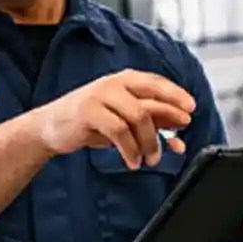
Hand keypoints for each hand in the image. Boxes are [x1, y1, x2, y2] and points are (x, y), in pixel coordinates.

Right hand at [32, 69, 194, 168]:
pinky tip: (133, 161)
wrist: (51, 128)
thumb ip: (150, 122)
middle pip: (150, 96)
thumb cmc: (91, 123)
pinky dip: (130, 149)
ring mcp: (100, 95)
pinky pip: (119, 131)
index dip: (176, 95)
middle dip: (169, 117)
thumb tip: (179, 133)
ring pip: (138, 116)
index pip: (157, 83)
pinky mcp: (89, 111)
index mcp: (125, 80)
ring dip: (149, 142)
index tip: (191, 109)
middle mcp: (114, 83)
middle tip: (178, 138)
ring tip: (151, 160)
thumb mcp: (124, 121)